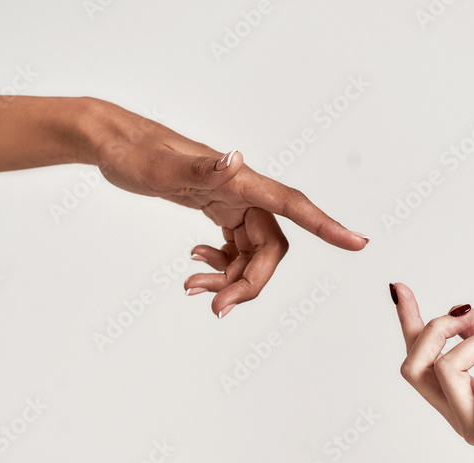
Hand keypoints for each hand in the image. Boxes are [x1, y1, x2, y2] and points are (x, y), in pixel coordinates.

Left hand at [86, 100, 367, 317]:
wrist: (114, 143)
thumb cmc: (136, 151)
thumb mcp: (163, 167)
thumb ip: (204, 167)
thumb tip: (236, 159)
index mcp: (242, 182)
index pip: (294, 206)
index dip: (327, 226)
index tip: (359, 243)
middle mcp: (245, 192)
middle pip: (270, 250)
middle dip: (248, 284)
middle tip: (216, 309)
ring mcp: (233, 202)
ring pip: (252, 255)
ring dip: (228, 280)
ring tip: (191, 288)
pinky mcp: (218, 209)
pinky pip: (236, 248)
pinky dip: (220, 266)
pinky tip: (194, 265)